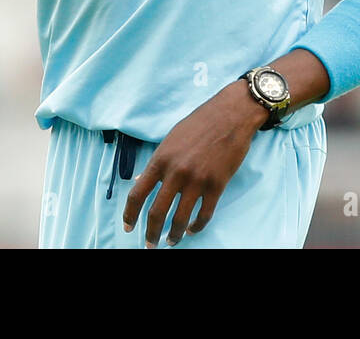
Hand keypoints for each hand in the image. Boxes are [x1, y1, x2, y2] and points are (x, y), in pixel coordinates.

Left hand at [122, 80, 267, 247]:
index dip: (130, 214)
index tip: (128, 226)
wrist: (230, 115)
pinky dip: (196, 226)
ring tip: (171, 241)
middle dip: (151, 233)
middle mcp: (176, 172)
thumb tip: (142, 179)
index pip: (138, 193)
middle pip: (156, 212)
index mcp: (161, 159)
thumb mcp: (171, 138)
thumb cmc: (199, 123)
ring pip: (180, 218)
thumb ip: (157, 161)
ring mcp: (197, 180)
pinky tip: (191, 229)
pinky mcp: (217, 185)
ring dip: (173, 235)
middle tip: (150, 244)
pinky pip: (204, 214)